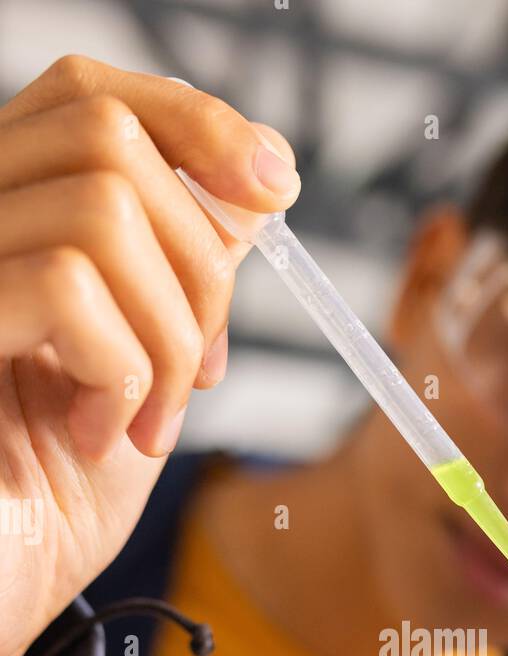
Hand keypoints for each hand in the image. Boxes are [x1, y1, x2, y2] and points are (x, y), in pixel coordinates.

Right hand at [0, 55, 300, 655]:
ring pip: (102, 209)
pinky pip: (70, 289)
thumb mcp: (146, 375)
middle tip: (201, 375)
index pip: (87, 96)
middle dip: (199, 265)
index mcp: (4, 223)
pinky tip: (99, 438)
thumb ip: (184, 279)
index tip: (274, 187)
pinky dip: (122, 373)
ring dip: (167, 336)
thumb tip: (252, 186)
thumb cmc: (54, 501)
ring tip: (147, 426)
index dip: (191, 122)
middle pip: (107, 138)